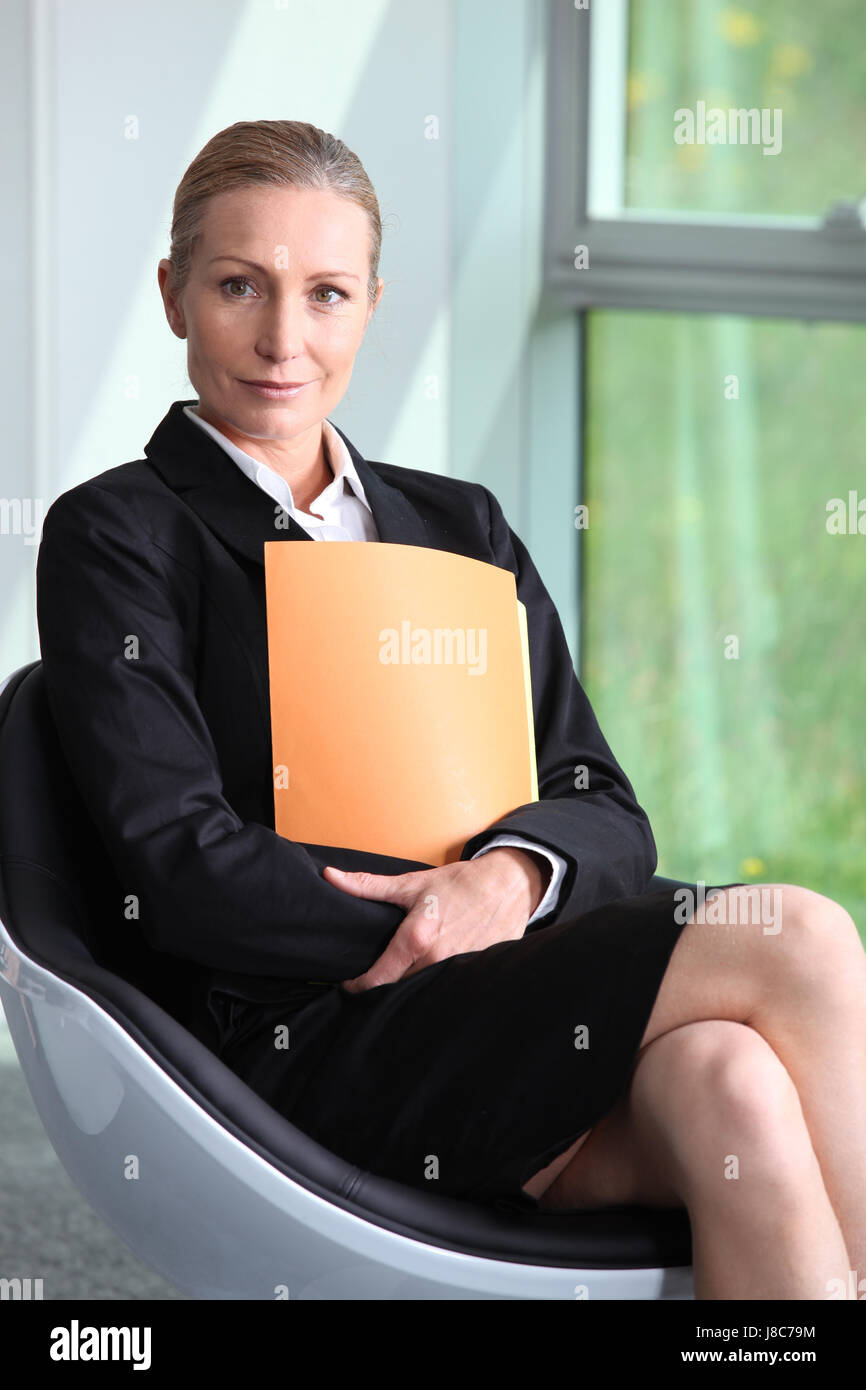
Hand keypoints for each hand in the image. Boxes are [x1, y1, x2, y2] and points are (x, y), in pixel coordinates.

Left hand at [325, 847, 550, 992]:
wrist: (507, 885)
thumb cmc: (458, 883)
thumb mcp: (410, 884)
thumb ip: (367, 885)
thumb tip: (329, 877)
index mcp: (417, 939)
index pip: (378, 979)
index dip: (358, 986)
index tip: (349, 983)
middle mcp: (437, 960)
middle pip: (398, 989)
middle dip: (383, 986)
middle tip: (373, 977)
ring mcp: (458, 971)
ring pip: (422, 991)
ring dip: (408, 988)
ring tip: (399, 977)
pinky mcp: (475, 974)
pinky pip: (446, 989)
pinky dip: (434, 985)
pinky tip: (428, 975)